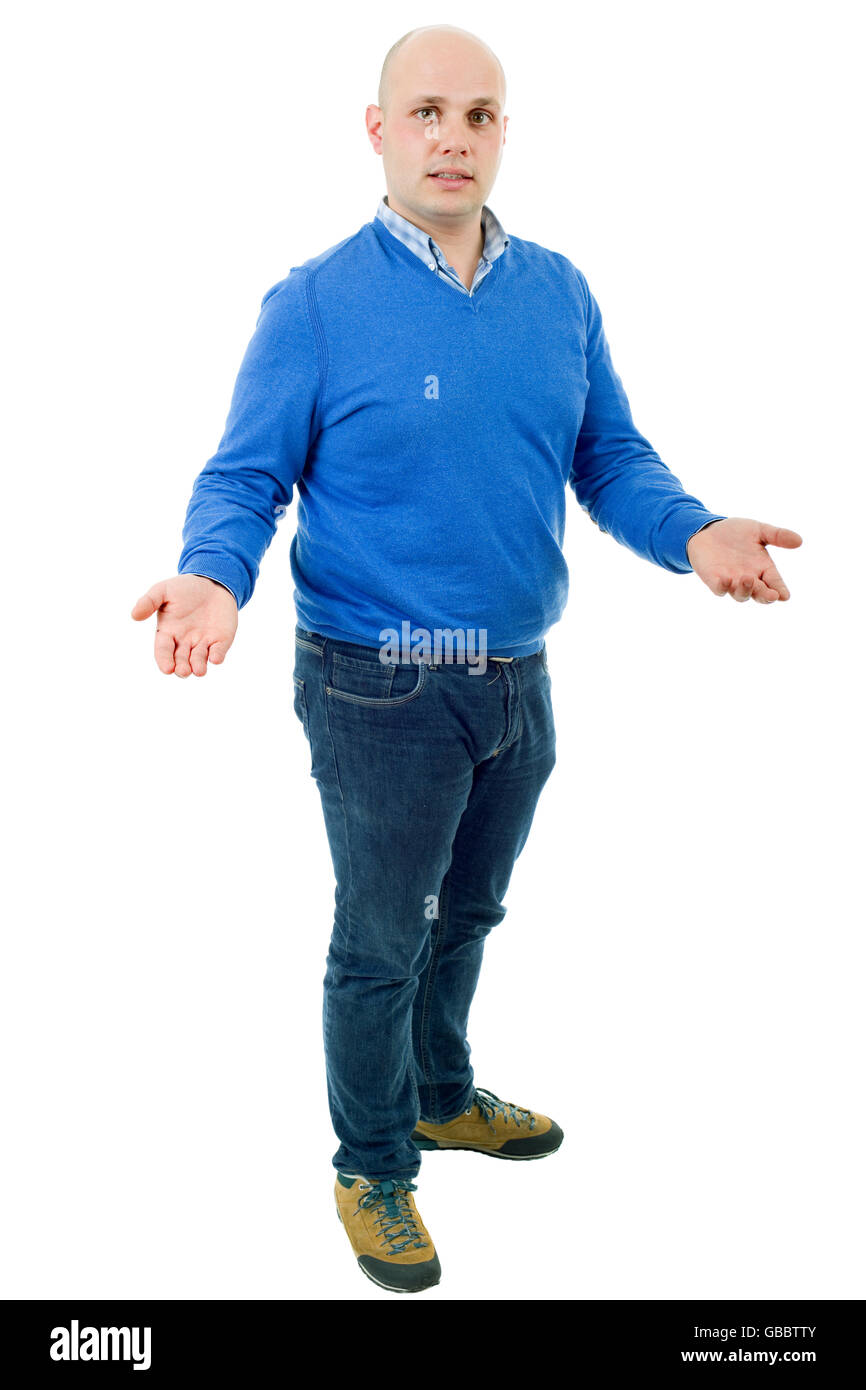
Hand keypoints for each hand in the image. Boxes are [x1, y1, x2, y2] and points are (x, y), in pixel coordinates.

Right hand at [130, 575, 238, 675]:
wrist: (211, 582)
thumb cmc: (183, 588)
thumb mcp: (163, 590)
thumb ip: (149, 601)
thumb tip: (134, 615)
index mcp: (168, 633)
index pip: (163, 651)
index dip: (164, 661)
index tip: (167, 669)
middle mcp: (184, 642)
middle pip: (181, 660)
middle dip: (182, 668)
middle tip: (183, 671)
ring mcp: (203, 642)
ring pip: (199, 660)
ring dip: (198, 666)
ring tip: (198, 671)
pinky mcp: (220, 640)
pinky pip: (218, 651)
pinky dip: (217, 656)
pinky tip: (216, 659)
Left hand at [686, 517, 801, 602]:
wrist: (708, 530)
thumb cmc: (735, 533)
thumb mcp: (759, 530)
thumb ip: (777, 536)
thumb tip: (799, 541)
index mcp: (764, 569)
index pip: (775, 584)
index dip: (780, 590)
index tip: (784, 595)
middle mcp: (750, 579)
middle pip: (760, 594)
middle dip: (765, 596)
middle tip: (771, 594)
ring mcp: (732, 582)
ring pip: (741, 595)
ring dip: (745, 590)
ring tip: (747, 579)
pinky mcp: (714, 581)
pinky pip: (719, 589)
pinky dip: (722, 587)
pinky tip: (726, 580)